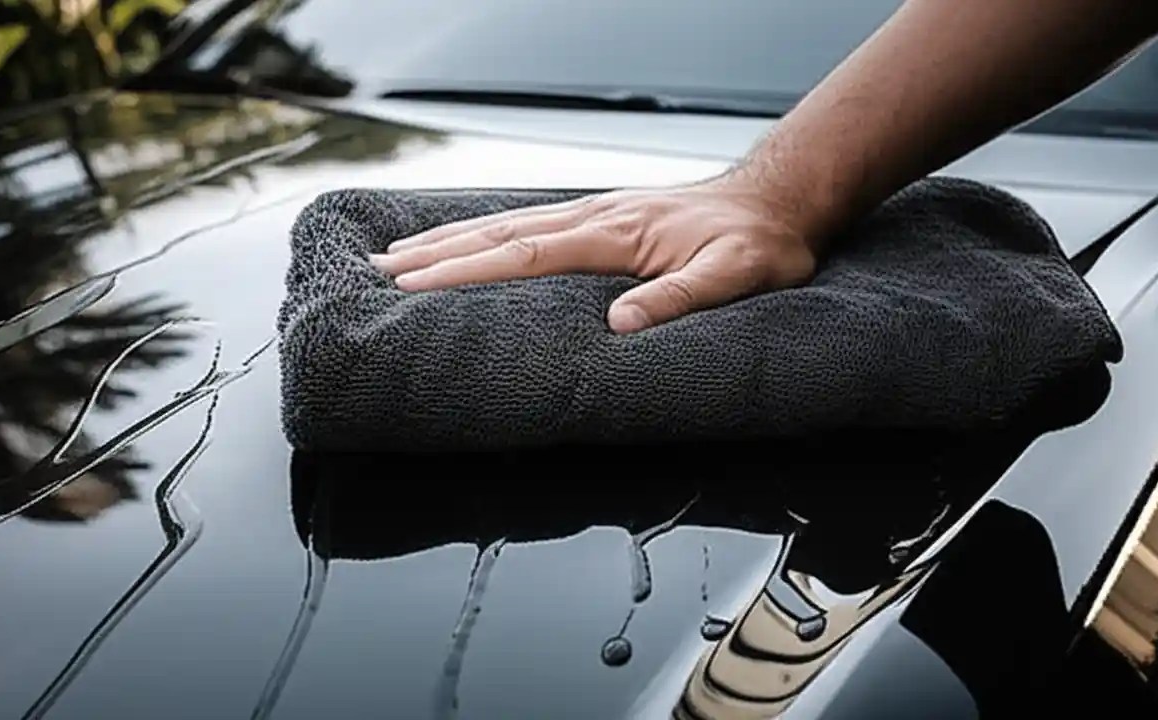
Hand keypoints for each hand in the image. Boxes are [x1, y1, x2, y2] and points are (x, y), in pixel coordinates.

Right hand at [369, 177, 819, 333]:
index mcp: (614, 234)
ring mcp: (595, 213)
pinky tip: (468, 240)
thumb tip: (617, 327)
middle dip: (436, 253)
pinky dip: (487, 231)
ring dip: (451, 240)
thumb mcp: (734, 277)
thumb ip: (678, 298)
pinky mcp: (602, 217)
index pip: (523, 253)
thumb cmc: (760, 245)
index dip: (464, 271)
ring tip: (400, 253)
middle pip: (499, 233)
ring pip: (507, 223)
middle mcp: (594, 217)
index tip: (412, 282)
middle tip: (379, 269)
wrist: (778, 201)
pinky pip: (530, 221)